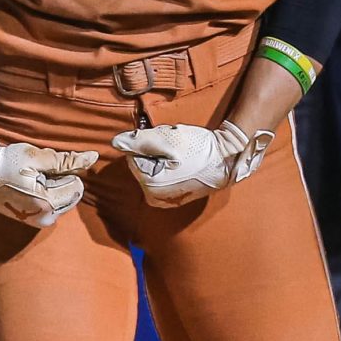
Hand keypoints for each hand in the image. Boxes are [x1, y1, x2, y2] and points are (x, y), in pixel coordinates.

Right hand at [0, 131, 98, 228]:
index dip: (64, 173)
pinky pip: (53, 204)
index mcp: (46, 204)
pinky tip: (28, 187)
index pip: (76, 187)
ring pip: (63, 199)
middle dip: (59, 180)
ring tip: (30, 180)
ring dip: (53, 186)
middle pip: (71, 194)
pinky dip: (46, 193)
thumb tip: (94, 157)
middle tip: (34, 174)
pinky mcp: (34, 221)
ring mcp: (39, 222)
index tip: (42, 169)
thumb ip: (67, 160)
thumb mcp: (36, 156)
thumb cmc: (5, 163)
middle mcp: (45, 218)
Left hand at [112, 121, 267, 206]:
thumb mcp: (167, 139)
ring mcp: (165, 201)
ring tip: (182, 157)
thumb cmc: (199, 149)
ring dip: (163, 161)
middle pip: (142, 166)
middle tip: (176, 150)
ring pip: (152, 171)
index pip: (133, 157)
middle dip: (154, 153)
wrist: (226, 161)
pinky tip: (184, 166)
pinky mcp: (174, 200)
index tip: (167, 145)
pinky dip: (169, 171)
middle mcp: (154, 198)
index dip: (148, 145)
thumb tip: (115, 143)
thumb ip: (138, 140)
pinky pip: (162, 180)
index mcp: (149, 184)